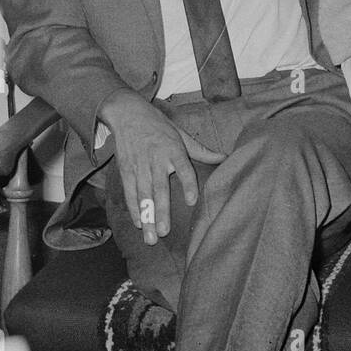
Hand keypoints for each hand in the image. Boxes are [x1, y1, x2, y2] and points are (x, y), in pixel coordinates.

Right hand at [99, 92, 225, 244]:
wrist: (128, 114)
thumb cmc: (159, 125)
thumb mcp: (181, 134)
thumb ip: (201, 151)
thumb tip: (224, 158)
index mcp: (173, 149)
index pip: (183, 168)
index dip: (187, 184)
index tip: (191, 201)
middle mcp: (156, 159)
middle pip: (159, 188)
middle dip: (160, 211)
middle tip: (164, 232)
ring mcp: (139, 166)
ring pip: (143, 195)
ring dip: (146, 217)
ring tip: (150, 237)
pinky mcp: (126, 170)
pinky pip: (130, 192)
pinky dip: (133, 209)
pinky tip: (139, 224)